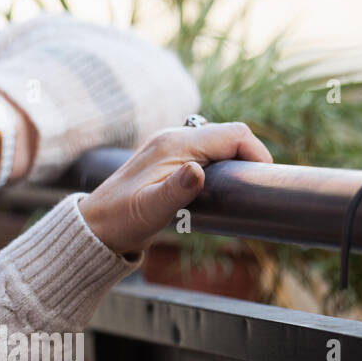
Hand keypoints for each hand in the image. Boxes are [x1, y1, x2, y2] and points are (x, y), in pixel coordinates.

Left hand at [79, 122, 272, 255]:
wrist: (96, 226)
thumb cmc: (121, 220)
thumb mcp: (150, 210)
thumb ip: (175, 191)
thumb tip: (198, 171)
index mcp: (174, 143)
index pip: (233, 134)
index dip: (257, 153)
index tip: (264, 182)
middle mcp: (173, 137)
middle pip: (229, 136)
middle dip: (249, 158)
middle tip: (254, 191)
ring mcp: (171, 146)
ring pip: (219, 144)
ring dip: (236, 163)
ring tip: (239, 193)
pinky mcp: (170, 158)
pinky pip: (208, 153)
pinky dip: (222, 166)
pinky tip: (221, 190)